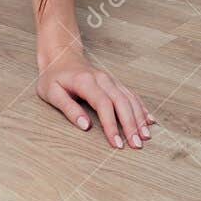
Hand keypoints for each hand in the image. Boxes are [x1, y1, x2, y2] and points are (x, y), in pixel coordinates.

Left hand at [36, 51, 155, 149]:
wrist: (60, 55)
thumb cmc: (53, 77)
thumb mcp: (51, 92)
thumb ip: (68, 109)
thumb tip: (85, 126)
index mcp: (86, 82)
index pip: (103, 104)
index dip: (111, 125)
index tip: (116, 143)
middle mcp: (103, 79)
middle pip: (121, 102)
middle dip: (131, 124)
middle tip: (137, 145)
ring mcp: (110, 80)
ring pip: (130, 99)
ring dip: (139, 118)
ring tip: (145, 136)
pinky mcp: (114, 83)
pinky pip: (131, 95)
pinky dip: (141, 108)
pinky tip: (149, 120)